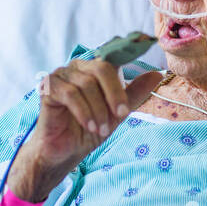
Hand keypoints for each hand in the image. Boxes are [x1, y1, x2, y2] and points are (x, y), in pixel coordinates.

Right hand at [14, 59, 162, 197]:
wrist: (65, 151)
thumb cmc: (90, 128)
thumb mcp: (118, 113)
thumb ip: (135, 93)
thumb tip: (158, 74)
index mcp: (94, 68)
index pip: (113, 58)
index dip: (128, 58)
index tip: (145, 55)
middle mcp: (77, 67)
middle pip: (101, 68)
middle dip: (115, 94)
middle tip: (121, 115)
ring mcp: (61, 75)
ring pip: (86, 84)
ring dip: (98, 110)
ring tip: (101, 129)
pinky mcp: (48, 88)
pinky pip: (69, 94)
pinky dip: (83, 111)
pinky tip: (88, 125)